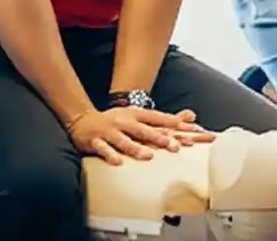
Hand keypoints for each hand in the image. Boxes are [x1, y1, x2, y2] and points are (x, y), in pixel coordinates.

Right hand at [68, 107, 212, 164]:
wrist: (83, 119)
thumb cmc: (117, 120)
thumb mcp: (139, 115)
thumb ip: (164, 119)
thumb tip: (192, 115)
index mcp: (136, 115)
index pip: (157, 119)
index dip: (172, 124)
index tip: (189, 129)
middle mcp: (124, 122)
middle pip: (143, 130)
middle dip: (158, 138)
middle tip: (173, 146)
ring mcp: (110, 131)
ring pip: (124, 140)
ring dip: (136, 148)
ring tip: (148, 155)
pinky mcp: (96, 141)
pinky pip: (103, 149)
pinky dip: (111, 155)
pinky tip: (118, 162)